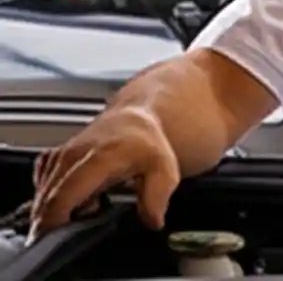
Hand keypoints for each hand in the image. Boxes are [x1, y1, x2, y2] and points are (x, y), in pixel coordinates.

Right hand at [29, 107, 179, 239]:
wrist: (134, 120)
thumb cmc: (146, 145)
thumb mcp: (164, 171)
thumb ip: (157, 198)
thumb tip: (152, 221)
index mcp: (99, 159)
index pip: (65, 194)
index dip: (55, 220)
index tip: (57, 240)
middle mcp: (72, 155)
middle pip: (47, 199)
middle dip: (54, 223)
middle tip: (80, 228)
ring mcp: (58, 156)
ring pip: (42, 195)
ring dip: (55, 211)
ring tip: (86, 209)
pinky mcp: (51, 159)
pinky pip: (41, 187)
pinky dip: (51, 199)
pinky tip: (73, 200)